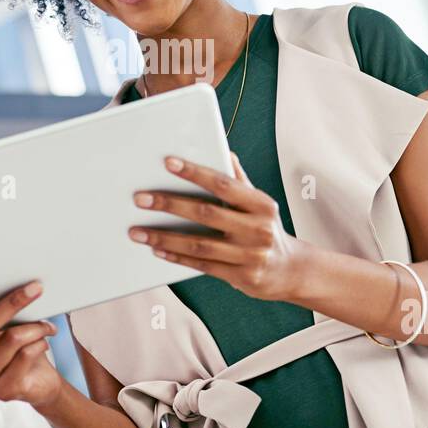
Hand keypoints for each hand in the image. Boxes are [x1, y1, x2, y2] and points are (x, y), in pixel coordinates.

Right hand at [0, 279, 63, 409]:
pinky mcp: (4, 391)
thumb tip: (4, 281)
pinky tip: (44, 341)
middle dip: (12, 303)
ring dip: (35, 326)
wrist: (36, 383)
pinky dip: (40, 342)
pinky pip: (25, 356)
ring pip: (11, 340)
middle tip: (35, 288)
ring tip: (46, 324)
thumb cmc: (12, 348)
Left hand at [128, 152, 306, 301]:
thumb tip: (224, 150)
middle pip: (206, 213)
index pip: (223, 184)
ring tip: (137, 231)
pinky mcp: (241, 276)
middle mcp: (257, 228)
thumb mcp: (260, 203)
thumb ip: (239, 180)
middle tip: (140, 198)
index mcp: (261, 204)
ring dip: (164, 237)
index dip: (195, 172)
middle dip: (170, 204)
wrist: (290, 270)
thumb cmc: (266, 229)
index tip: (168, 162)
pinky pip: (202, 265)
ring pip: (199, 244)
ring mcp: (249, 255)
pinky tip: (156, 249)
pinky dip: (177, 257)